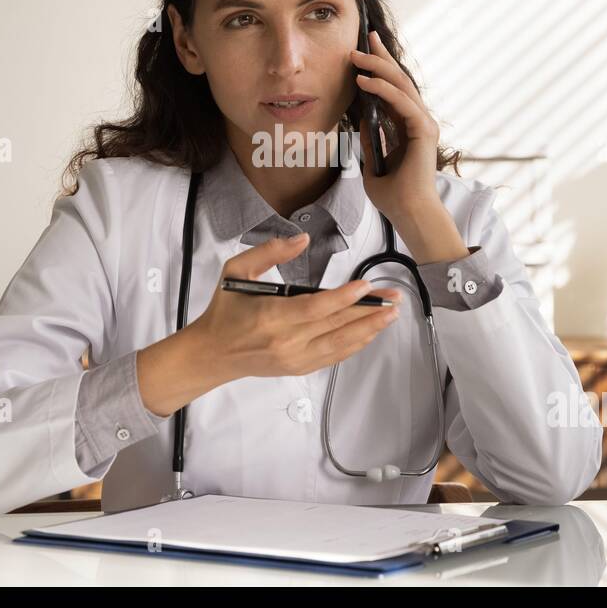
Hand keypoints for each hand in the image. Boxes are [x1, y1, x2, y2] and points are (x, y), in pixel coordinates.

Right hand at [190, 233, 401, 382]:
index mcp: (271, 317)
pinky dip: (355, 344)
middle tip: (394, 297)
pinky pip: (334, 356)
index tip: (366, 286)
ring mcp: (294, 358)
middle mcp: (286, 341)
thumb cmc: (225, 310)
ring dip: (369, 328)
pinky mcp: (299, 367)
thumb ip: (269, 252)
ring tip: (390, 314)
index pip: (316, 308)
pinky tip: (370, 332)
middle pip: (336, 325)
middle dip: (369, 310)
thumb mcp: (236, 271)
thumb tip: (302, 240)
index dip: (345, 298)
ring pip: (340, 344)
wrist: (212, 353)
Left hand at [350, 31, 442, 221]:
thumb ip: (371, 142)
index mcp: (409, 127)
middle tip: (366, 38)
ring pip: (401, 86)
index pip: (394, 90)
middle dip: (382, 58)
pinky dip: (381, 89)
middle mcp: (419, 121)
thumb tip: (362, 120)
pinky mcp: (423, 130)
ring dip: (377, 68)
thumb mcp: (373, 163)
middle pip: (400, 80)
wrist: (407, 213)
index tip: (366, 49)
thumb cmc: (393, 195)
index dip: (381, 68)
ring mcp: (423, 124)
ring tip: (355, 56)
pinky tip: (363, 81)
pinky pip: (401, 102)